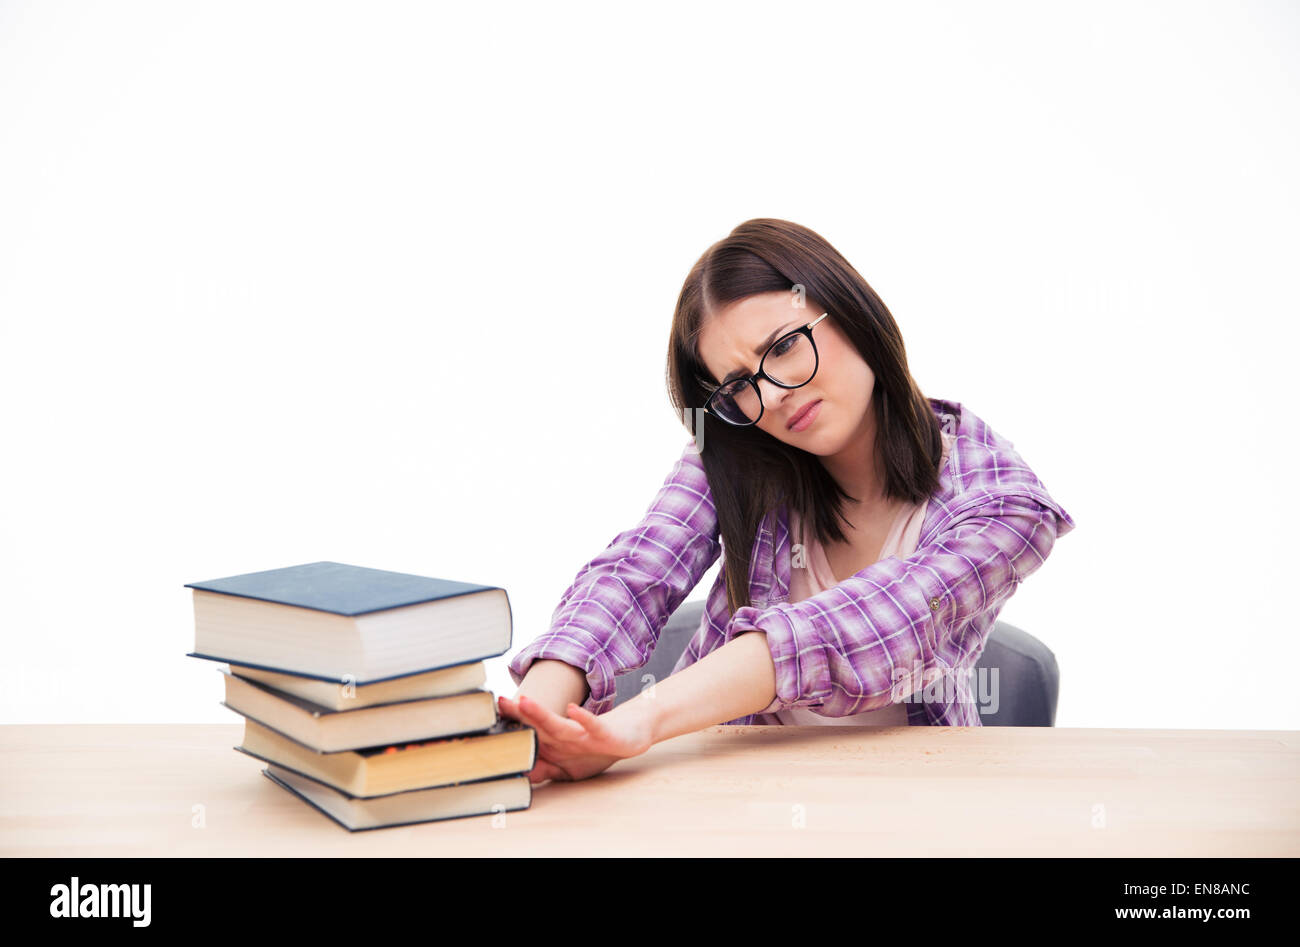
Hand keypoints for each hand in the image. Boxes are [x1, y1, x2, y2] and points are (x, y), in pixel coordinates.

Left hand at [498, 694, 653, 783]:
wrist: (630, 736)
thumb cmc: (594, 749)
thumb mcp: (565, 768)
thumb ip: (542, 770)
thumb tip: (516, 777)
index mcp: (553, 740)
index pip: (526, 732)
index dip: (506, 728)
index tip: (482, 724)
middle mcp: (564, 733)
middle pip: (536, 723)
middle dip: (515, 714)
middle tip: (496, 703)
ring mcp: (583, 732)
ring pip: (559, 723)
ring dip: (541, 713)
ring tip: (524, 702)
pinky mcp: (604, 734)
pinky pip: (594, 725)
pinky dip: (584, 718)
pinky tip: (574, 710)